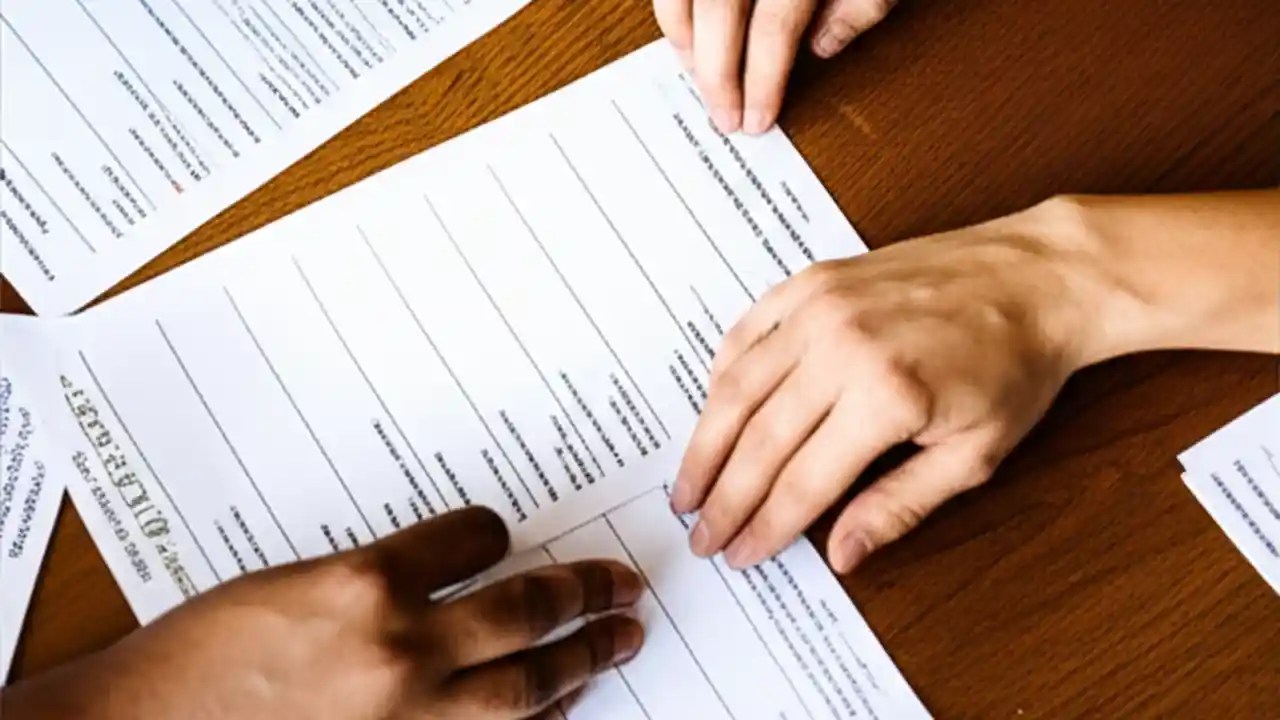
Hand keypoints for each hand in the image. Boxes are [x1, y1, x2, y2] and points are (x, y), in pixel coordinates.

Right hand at [7, 507, 644, 719]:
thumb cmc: (197, 654)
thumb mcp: (289, 584)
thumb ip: (375, 577)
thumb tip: (440, 575)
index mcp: (366, 579)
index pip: (475, 536)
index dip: (494, 533)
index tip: (503, 536)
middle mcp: (398, 646)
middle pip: (527, 612)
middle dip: (586, 595)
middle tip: (623, 585)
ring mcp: (407, 717)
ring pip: (527, 686)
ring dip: (582, 661)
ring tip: (619, 641)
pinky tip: (561, 707)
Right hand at [654, 0, 897, 133]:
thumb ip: (862, 4)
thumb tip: (824, 46)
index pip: (773, 28)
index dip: (763, 81)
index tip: (758, 122)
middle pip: (718, 16)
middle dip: (716, 77)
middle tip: (724, 120)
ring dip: (685, 44)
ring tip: (700, 81)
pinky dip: (673, 12)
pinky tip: (686, 36)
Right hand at [671, 199, 1118, 571]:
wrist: (1040, 277)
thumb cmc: (1016, 363)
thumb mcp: (974, 454)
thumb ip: (899, 506)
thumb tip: (841, 552)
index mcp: (887, 396)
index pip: (803, 482)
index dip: (764, 527)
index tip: (740, 554)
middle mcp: (841, 347)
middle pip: (758, 440)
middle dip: (723, 497)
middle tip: (700, 534)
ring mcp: (820, 307)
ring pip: (736, 387)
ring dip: (705, 443)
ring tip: (688, 485)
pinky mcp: (813, 280)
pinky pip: (747, 330)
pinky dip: (722, 373)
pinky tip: (714, 408)